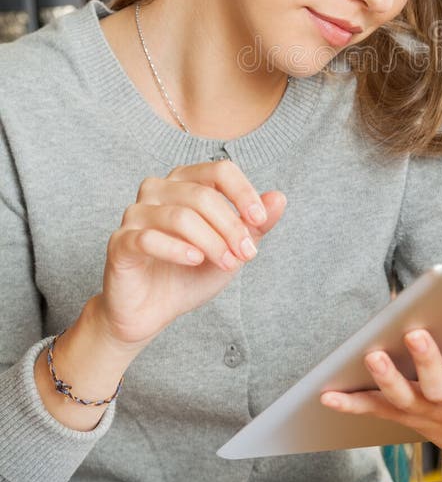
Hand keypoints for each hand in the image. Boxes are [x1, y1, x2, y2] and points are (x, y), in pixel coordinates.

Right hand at [94, 160, 285, 349]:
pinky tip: (195, 261)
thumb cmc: (192, 272)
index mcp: (185, 180)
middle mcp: (157, 188)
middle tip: (246, 254)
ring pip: (181, 217)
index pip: (219, 170)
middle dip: (231, 227)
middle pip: (203, 195)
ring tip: (227, 263)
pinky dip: (178, 249)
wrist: (153, 311)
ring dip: (212, 242)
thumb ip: (255, 224)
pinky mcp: (120, 242)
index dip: (243, 193)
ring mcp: (135, 213)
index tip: (260, 219)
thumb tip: (280, 198)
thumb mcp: (232, 248)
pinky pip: (150, 238)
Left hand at [321, 311, 441, 480]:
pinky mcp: (410, 415)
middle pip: (440, 380)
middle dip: (427, 359)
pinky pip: (378, 410)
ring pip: (405, 395)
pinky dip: (352, 404)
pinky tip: (325, 397)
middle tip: (414, 333)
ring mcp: (431, 408)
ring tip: (369, 355)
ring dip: (387, 377)